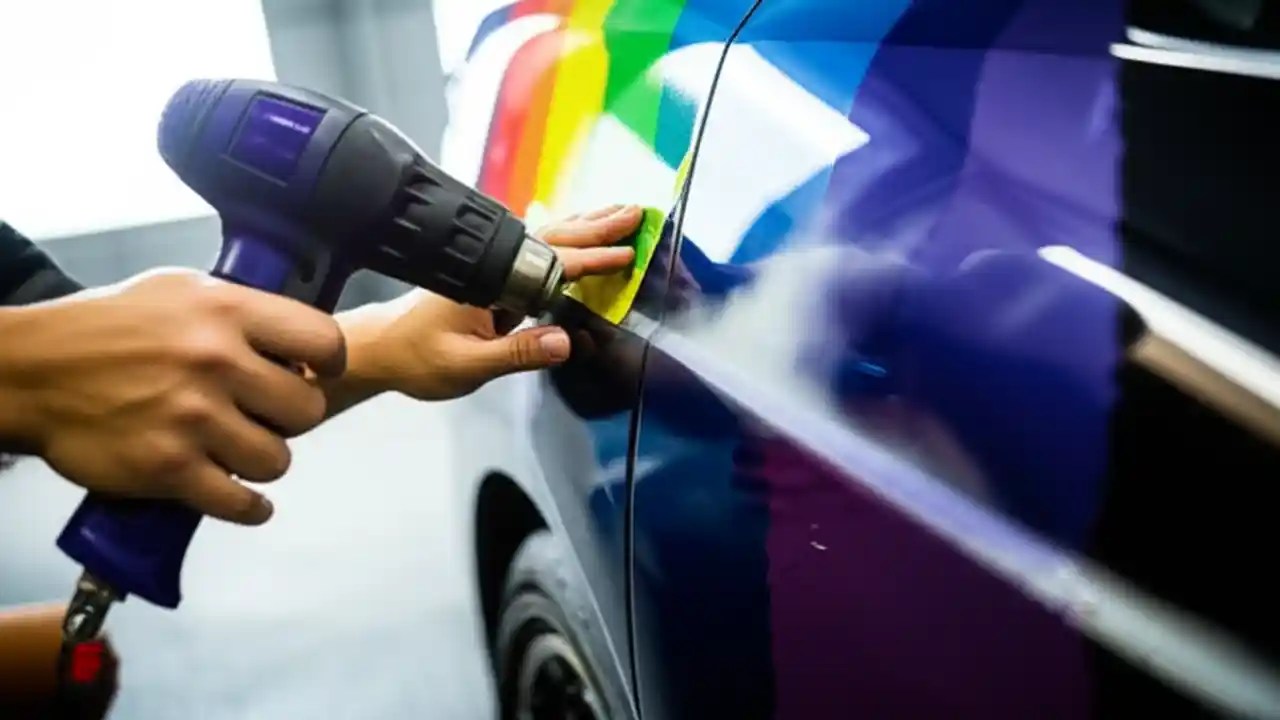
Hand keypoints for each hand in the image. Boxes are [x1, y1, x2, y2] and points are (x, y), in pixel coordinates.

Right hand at [0, 269, 345, 524]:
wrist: (31, 372)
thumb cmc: (107, 328)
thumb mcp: (180, 291)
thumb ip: (241, 312)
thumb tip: (294, 344)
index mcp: (227, 312)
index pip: (323, 341)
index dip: (328, 364)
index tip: (316, 374)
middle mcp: (217, 362)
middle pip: (307, 410)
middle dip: (291, 418)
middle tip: (266, 416)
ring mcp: (193, 418)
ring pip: (277, 460)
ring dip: (262, 461)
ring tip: (239, 450)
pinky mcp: (168, 469)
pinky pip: (241, 504)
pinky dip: (249, 507)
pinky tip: (245, 499)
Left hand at [347, 204, 640, 401]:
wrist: (381, 350)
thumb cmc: (417, 359)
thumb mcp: (467, 364)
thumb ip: (517, 353)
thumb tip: (565, 342)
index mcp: (487, 282)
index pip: (550, 265)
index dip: (591, 259)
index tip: (626, 252)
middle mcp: (491, 267)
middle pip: (553, 240)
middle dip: (597, 226)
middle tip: (635, 213)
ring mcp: (493, 271)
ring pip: (545, 241)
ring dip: (584, 227)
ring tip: (618, 214)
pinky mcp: (493, 280)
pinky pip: (537, 256)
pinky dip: (565, 243)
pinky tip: (581, 235)